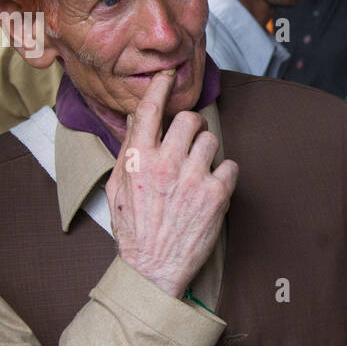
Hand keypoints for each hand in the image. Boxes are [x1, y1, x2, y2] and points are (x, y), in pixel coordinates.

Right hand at [104, 69, 237, 297]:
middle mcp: (166, 164)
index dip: (160, 88)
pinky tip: (211, 189)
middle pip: (190, 119)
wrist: (153, 269)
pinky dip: (224, 174)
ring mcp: (193, 178)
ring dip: (207, 152)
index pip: (150, 110)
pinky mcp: (217, 194)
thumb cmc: (133, 230)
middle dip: (192, 126)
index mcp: (138, 159)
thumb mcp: (117, 188)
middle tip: (190, 141)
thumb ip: (127, 151)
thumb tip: (136, 118)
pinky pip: (230, 165)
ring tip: (198, 172)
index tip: (168, 76)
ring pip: (211, 140)